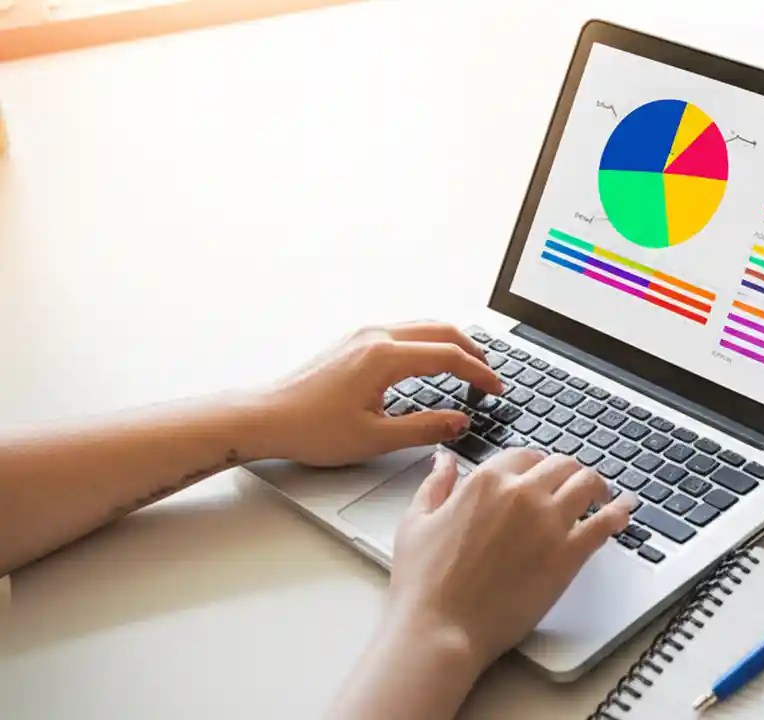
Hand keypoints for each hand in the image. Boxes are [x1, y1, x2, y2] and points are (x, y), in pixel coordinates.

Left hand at [260, 322, 502, 466]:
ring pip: (423, 327)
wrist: (265, 418)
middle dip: (472, 352)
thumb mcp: (376, 438)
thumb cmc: (310, 429)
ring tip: (468, 369)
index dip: (479, 373)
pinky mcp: (354, 342)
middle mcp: (376, 337)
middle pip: (441, 330)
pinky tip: (432, 364)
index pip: (449, 356)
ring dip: (451, 344)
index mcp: (384, 357)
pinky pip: (404, 332)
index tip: (495, 389)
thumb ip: (425, 428)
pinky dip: (429, 344)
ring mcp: (363, 336)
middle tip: (489, 376)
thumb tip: (459, 421)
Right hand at [387, 449, 632, 667]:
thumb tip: (445, 460)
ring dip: (597, 486)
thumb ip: (436, 484)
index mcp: (486, 480)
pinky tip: (624, 513)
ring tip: (603, 496)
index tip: (542, 474)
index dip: (537, 464)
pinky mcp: (568, 554)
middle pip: (562, 465)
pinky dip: (619, 513)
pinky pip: (605, 523)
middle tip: (575, 483)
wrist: (441, 628)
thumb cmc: (424, 583)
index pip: (525, 455)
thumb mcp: (417, 521)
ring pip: (588, 484)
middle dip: (569, 472)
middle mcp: (522, 493)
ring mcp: (549, 522)